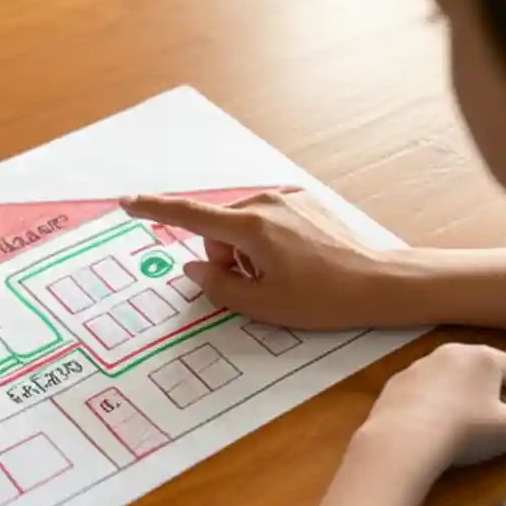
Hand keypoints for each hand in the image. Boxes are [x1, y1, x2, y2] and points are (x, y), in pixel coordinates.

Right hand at [120, 189, 410, 329]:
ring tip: (279, 277)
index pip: (190, 215)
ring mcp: (287, 199)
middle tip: (254, 287)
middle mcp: (266, 203)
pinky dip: (266, 242)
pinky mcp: (304, 202)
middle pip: (218, 229)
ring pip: (241, 226)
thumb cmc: (323, 299)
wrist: (378, 282)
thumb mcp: (263, 306)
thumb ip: (219, 286)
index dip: (155, 211)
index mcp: (252, 227)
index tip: (127, 203)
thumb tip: (195, 268)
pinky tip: (295, 262)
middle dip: (223, 258)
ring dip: (246, 252)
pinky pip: (266, 220)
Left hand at [359, 344, 505, 468]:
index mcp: (483, 358)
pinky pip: (429, 392)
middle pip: (489, 371)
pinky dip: (443, 404)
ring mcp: (419, 367)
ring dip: (474, 397)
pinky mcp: (396, 385)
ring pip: (456, 379)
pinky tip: (443, 424)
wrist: (400, 440)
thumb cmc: (464, 430)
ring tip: (482, 420)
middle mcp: (451, 353)